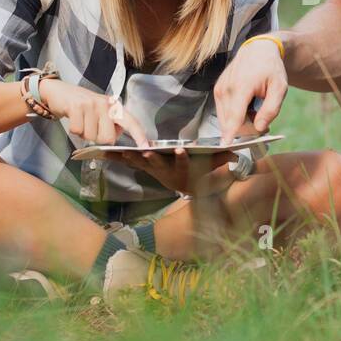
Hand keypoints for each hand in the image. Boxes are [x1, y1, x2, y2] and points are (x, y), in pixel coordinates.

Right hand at [40, 80, 149, 146]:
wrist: (58, 91)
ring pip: (91, 136)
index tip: (146, 147)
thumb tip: (114, 137)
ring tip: (81, 120)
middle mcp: (105, 104)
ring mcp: (91, 105)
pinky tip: (73, 119)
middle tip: (91, 127)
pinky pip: (78, 131)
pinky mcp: (77, 107)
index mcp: (114, 106)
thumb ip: (110, 123)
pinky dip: (74, 130)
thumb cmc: (82, 105)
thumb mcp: (100, 111)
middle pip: (108, 138)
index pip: (131, 122)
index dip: (139, 135)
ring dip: (84, 133)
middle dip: (98, 138)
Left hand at [108, 146, 240, 196]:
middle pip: (160, 166)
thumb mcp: (218, 168)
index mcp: (186, 173)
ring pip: (142, 164)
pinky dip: (118, 157)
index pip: (185, 165)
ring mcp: (156, 172)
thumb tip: (236, 154)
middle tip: (146, 151)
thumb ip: (225, 160)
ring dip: (131, 158)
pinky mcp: (147, 168)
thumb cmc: (206, 174)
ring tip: (121, 151)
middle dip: (152, 159)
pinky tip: (105, 153)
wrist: (193, 191)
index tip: (181, 149)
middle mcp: (169, 174)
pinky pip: (131, 162)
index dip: (183, 158)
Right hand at [213, 37, 288, 145]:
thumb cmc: (271, 69)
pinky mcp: (217, 91)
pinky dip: (235, 116)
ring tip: (256, 110)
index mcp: (242, 86)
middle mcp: (226, 88)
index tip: (225, 145)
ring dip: (241, 123)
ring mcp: (219, 89)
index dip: (231, 132)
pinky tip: (248, 107)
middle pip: (231, 122)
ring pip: (226, 120)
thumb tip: (260, 128)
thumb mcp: (280, 88)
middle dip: (246, 129)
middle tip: (263, 121)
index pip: (235, 115)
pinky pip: (224, 113)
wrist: (258, 51)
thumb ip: (271, 110)